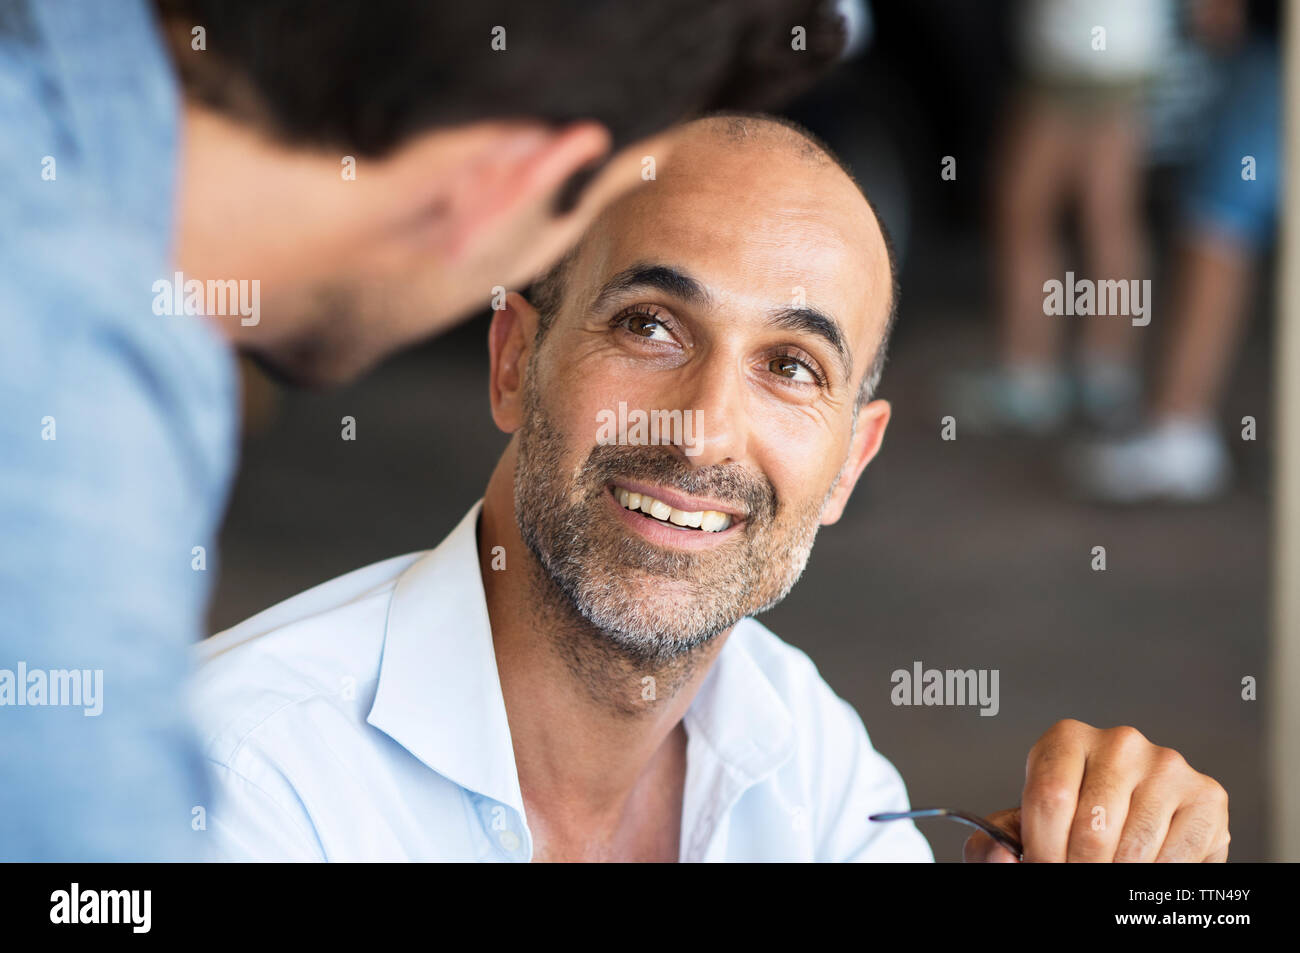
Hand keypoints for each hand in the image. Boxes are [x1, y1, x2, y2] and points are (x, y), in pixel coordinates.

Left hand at [963, 719, 1229, 861]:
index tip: (1043, 868)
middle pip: (1091, 826)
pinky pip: (1175, 856)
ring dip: (1115, 874)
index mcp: (1066, 739)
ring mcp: (1166, 765)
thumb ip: (997, 842)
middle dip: (1078, 867)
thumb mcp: (1028, 828)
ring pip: (1132, 847)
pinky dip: (1154, 875)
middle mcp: (1119, 742)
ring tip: (1107, 870)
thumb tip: (999, 854)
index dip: (1042, 849)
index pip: (1048, 797)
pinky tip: (1142, 866)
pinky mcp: (1206, 795)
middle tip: (1078, 875)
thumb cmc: (1073, 824)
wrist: (1128, 827)